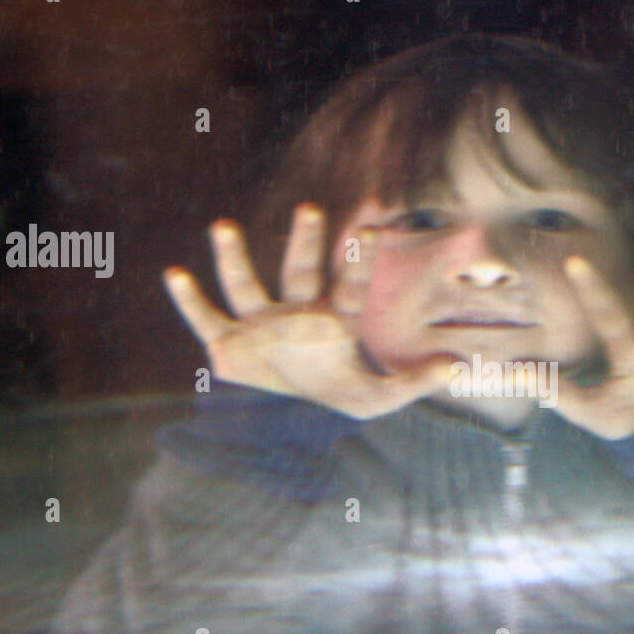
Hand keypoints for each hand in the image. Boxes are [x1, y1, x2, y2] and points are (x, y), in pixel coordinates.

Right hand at [163, 205, 458, 419]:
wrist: (289, 423)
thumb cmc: (332, 395)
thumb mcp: (378, 398)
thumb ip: (415, 382)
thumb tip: (459, 368)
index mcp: (334, 319)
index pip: (350, 283)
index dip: (361, 255)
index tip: (376, 221)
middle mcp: (297, 312)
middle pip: (300, 271)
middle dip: (305, 243)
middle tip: (311, 210)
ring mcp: (261, 324)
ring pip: (247, 285)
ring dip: (234, 258)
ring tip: (222, 226)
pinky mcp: (229, 342)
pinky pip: (206, 317)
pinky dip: (188, 300)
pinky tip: (174, 275)